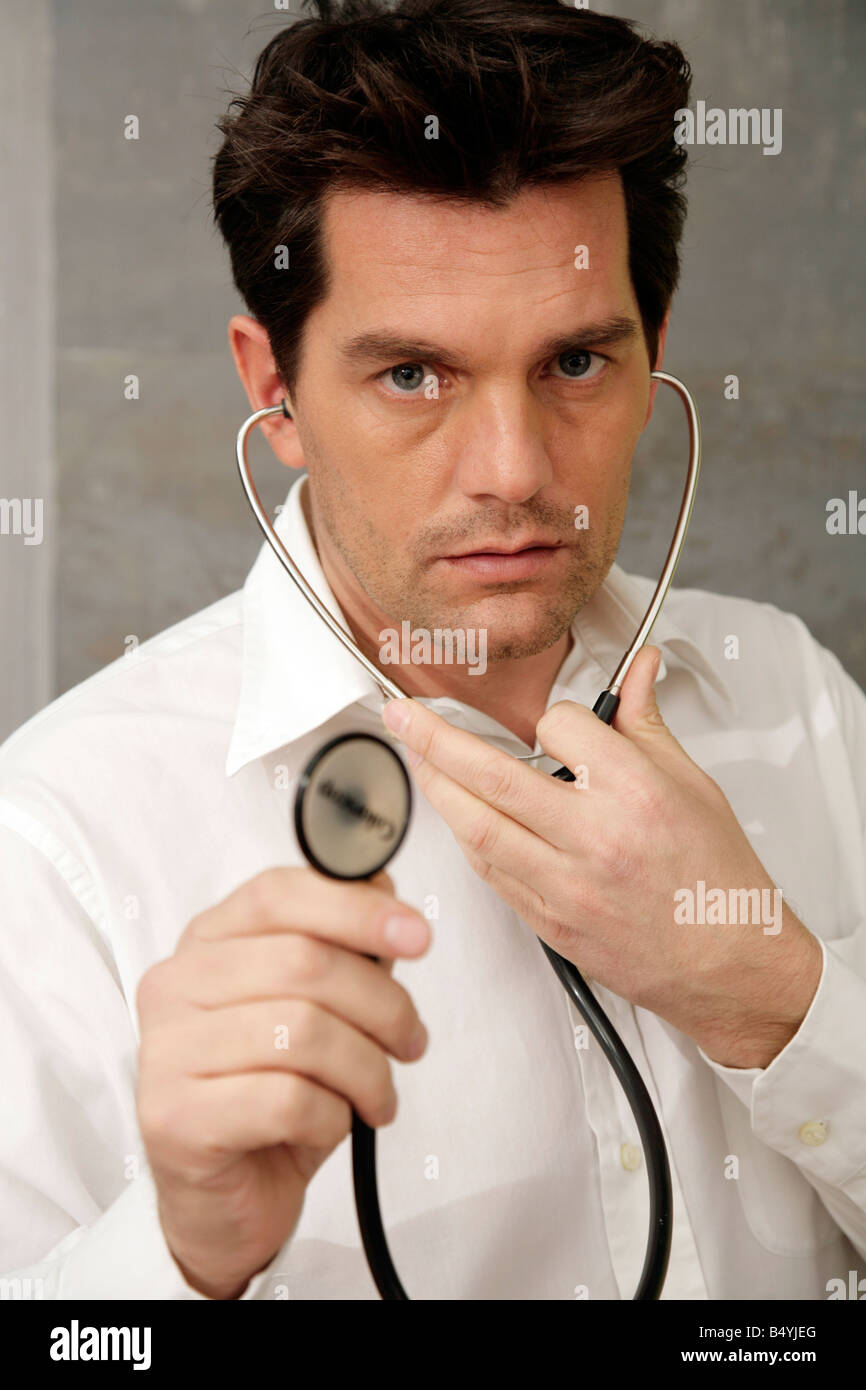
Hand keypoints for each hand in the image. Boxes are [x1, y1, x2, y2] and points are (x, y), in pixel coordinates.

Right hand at [136, 866, 429, 1298]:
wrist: (228, 1199)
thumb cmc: (273, 1093)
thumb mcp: (317, 1009)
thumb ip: (342, 947)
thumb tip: (383, 892)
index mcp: (206, 943)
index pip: (277, 894)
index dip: (355, 908)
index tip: (418, 935)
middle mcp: (175, 986)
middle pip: (303, 962)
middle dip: (381, 1004)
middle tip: (410, 1040)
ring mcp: (166, 1052)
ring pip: (303, 1032)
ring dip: (366, 1069)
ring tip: (378, 1094)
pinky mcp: (174, 1119)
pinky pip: (287, 1099)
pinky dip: (332, 1115)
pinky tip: (329, 1125)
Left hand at [382, 647, 821, 1068]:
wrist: (730, 964)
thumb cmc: (716, 877)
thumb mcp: (692, 785)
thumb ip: (647, 722)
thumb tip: (638, 668)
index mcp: (635, 794)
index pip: (561, 728)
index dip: (553, 719)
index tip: (557, 725)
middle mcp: (595, 838)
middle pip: (492, 777)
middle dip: (434, 740)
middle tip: (400, 713)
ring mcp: (567, 886)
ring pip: (477, 828)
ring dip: (437, 788)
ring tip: (415, 757)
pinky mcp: (550, 923)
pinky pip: (491, 872)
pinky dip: (468, 838)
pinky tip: (457, 815)